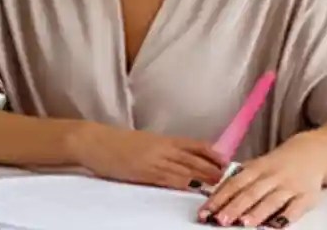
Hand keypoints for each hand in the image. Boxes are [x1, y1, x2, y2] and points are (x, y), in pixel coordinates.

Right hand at [68, 123, 224, 190]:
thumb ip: (161, 149)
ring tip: (220, 184)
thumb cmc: (116, 143)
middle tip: (231, 176)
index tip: (226, 160)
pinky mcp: (144, 171)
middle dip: (213, 168)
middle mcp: (162, 147)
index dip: (211, 153)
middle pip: (194, 158)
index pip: (194, 144)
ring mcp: (154, 160)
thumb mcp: (143, 142)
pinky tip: (193, 188)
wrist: (94, 142)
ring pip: (185, 169)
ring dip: (203, 177)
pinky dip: (183, 183)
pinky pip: (168, 178)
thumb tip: (178, 157)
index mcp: (163, 139)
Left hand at [197, 134, 326, 227]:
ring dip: (257, 213)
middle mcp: (272, 176)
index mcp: (256, 168)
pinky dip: (285, 217)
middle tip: (220, 220)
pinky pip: (296, 208)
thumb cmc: (277, 164)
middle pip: (251, 193)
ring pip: (271, 201)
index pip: (234, 184)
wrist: (312, 153)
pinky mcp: (307, 197)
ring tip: (243, 224)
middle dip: (234, 207)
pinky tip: (276, 227)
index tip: (205, 212)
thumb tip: (214, 197)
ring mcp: (290, 186)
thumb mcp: (257, 166)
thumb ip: (238, 180)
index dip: (219, 198)